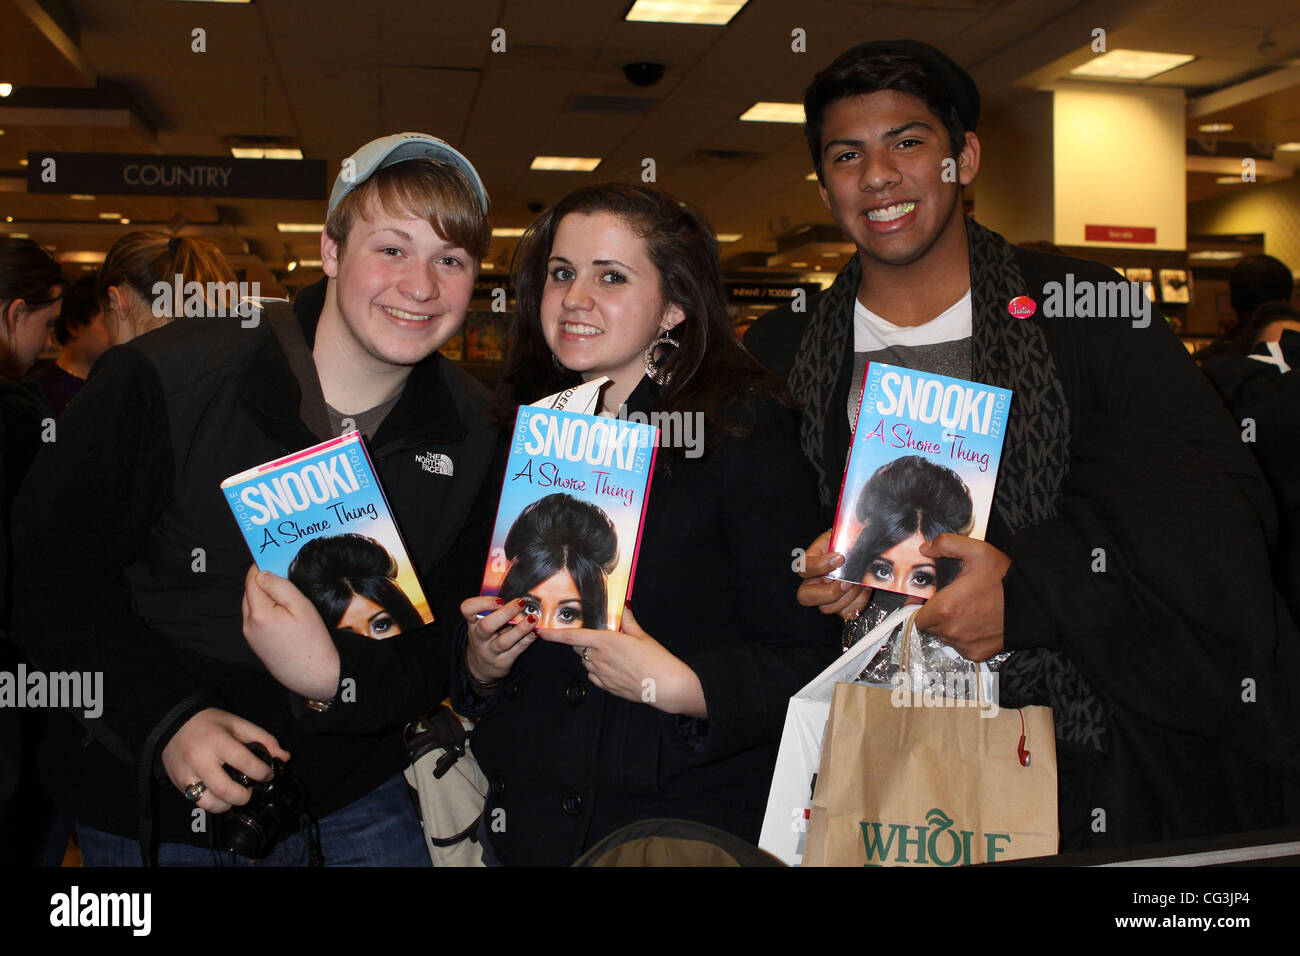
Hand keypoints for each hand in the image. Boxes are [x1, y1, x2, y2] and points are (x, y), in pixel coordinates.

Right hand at [160, 708, 289, 813]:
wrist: (174, 723)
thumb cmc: (210, 723)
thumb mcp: (238, 724)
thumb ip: (264, 739)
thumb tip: (285, 757)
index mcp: (217, 741)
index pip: (243, 762)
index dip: (261, 772)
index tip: (268, 774)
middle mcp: (199, 759)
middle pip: (225, 790)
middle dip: (243, 796)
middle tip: (249, 791)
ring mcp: (186, 773)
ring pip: (208, 803)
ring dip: (226, 805)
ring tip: (234, 796)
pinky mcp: (178, 783)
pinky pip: (196, 802)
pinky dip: (211, 803)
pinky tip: (219, 796)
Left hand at [242, 565, 339, 700]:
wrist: (314, 676)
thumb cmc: (312, 641)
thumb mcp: (301, 607)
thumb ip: (280, 586)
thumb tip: (263, 573)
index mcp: (258, 612)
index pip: (252, 580)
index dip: (261, 565)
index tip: (272, 556)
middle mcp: (248, 624)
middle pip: (250, 592)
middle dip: (262, 580)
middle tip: (282, 570)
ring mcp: (251, 636)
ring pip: (253, 605)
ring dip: (264, 595)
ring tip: (285, 590)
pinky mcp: (256, 645)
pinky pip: (257, 619)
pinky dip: (265, 609)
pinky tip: (283, 612)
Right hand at [461, 595, 537, 683]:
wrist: (482, 666)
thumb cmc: (487, 637)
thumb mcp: (484, 623)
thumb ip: (496, 611)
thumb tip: (519, 595)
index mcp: (473, 623)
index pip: (468, 609)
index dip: (482, 603)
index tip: (499, 599)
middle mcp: (479, 637)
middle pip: (487, 626)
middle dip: (505, 613)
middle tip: (521, 603)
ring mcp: (490, 652)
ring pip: (503, 641)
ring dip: (520, 629)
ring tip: (532, 618)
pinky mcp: (503, 662)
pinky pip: (517, 650)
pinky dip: (528, 639)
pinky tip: (536, 631)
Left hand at [536, 607, 705, 717]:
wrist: (665, 685)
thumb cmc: (655, 658)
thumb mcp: (641, 635)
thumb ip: (628, 620)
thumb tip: (623, 605)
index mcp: (605, 641)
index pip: (571, 637)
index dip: (553, 634)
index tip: (540, 631)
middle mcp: (598, 658)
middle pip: (578, 648)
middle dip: (582, 642)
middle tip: (599, 637)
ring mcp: (601, 674)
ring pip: (586, 661)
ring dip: (592, 655)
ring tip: (614, 654)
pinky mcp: (606, 686)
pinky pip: (594, 675)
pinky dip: (599, 669)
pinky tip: (616, 667)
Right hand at [795, 529, 870, 620]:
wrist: (862, 550)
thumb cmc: (848, 542)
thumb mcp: (841, 536)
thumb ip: (839, 542)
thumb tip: (845, 552)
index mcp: (810, 563)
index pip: (803, 568)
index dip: (820, 566)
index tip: (839, 558)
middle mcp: (813, 582)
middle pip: (805, 596)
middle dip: (830, 591)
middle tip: (848, 581)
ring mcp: (825, 597)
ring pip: (827, 607)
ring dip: (848, 596)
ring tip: (860, 582)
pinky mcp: (841, 606)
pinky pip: (845, 613)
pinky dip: (857, 603)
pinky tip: (863, 591)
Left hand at [912, 534, 1010, 661]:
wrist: (1033, 603)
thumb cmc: (1005, 579)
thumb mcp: (976, 551)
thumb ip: (946, 545)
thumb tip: (926, 548)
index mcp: (945, 608)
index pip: (917, 616)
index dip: (922, 607)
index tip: (934, 600)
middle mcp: (952, 631)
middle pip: (931, 627)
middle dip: (938, 615)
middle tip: (956, 601)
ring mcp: (964, 644)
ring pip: (946, 637)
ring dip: (952, 627)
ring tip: (970, 610)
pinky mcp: (977, 654)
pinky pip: (962, 647)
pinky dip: (966, 638)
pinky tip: (979, 623)